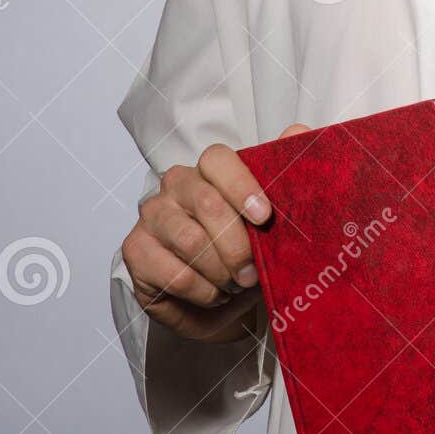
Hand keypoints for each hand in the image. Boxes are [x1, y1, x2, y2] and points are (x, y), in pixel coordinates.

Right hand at [121, 123, 311, 343]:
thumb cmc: (246, 255)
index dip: (242, 186)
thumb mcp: (272, 222)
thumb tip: (298, 130)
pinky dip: (204, 292)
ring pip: (191, 242)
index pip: (217, 159)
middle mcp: (176, 184)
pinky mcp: (135, 250)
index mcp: (209, 171)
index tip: (264, 217)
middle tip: (252, 273)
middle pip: (207, 203)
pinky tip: (213, 294)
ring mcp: (152, 215)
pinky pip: (176, 274)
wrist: (221, 303)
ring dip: (222, 273)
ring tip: (234, 285)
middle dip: (238, 246)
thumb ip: (284, 175)